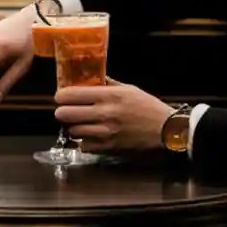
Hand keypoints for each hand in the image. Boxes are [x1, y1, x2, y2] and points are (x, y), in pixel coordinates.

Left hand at [54, 77, 174, 153]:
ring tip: (79, 122)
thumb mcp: (129, 89)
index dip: (61, 95)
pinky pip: (84, 145)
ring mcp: (104, 133)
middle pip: (65, 114)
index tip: (61, 96)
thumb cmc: (148, 107)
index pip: (71, 95)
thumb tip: (92, 79)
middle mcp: (104, 114)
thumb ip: (108, 84)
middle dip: (62, 111)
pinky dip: (84, 141)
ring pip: (72, 131)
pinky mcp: (108, 148)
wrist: (165, 130)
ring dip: (73, 126)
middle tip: (66, 110)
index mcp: (108, 96)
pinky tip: (90, 135)